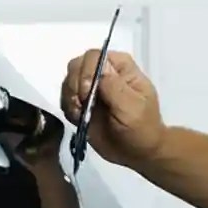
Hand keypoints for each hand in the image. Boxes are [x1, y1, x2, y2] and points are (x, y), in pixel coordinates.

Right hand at [60, 50, 164, 168]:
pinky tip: (79, 119)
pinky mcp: (81, 104)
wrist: (138, 152)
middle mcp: (103, 72)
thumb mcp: (132, 107)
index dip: (85, 72)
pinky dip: (68, 109)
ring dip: (70, 98)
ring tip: (81, 114)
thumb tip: (99, 66)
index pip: (93, 56)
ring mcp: (90, 87)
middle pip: (76, 65)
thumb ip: (114, 86)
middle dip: (74, 85)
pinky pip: (65, 99)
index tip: (86, 94)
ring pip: (68, 81)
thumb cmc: (142, 128)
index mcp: (120, 66)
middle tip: (81, 105)